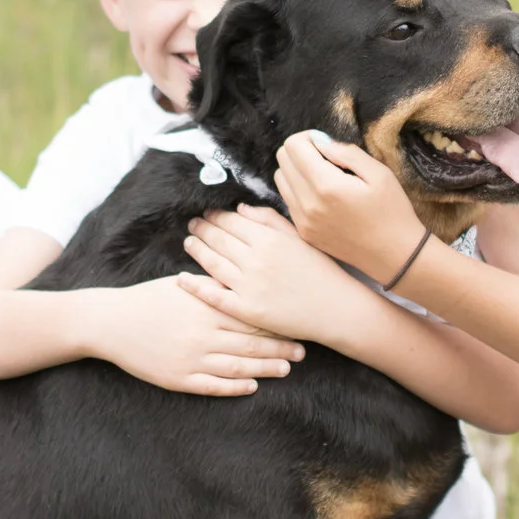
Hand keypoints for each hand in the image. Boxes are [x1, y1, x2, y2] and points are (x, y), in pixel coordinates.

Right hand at [90, 275, 304, 396]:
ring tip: (285, 369)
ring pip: (238, 366)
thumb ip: (211, 287)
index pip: (249, 315)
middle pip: (251, 342)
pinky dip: (236, 387)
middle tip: (302, 352)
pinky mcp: (179, 379)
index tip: (296, 324)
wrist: (111, 323)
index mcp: (205, 308)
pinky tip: (252, 386)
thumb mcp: (181, 286)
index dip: (275, 321)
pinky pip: (214, 386)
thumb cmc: (147, 299)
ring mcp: (191, 359)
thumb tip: (240, 281)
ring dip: (265, 368)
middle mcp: (202, 335)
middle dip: (279, 348)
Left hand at [179, 205, 376, 343]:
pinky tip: (182, 278)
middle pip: (219, 239)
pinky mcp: (247, 310)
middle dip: (202, 228)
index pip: (232, 221)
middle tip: (192, 223)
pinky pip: (214, 295)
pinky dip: (195, 286)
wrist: (336, 308)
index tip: (206, 212)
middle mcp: (256, 259)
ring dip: (197, 250)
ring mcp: (250, 286)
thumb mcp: (299, 237)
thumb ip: (269, 219)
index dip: (215, 216)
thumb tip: (239, 209)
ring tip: (189, 242)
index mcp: (269, 239)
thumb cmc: (321, 270)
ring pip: (212, 263)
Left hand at [274, 131, 426, 283]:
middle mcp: (307, 204)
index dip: (309, 137)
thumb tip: (320, 142)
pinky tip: (323, 195)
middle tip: (326, 158)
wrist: (394, 256)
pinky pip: (288, 200)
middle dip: (301, 151)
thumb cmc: (392, 212)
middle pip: (282, 160)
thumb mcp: (379, 173)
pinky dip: (299, 190)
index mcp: (326, 186)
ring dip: (297, 170)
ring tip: (323, 176)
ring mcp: (302, 221)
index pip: (293, 146)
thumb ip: (346, 152)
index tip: (327, 144)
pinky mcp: (303, 232)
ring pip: (281, 180)